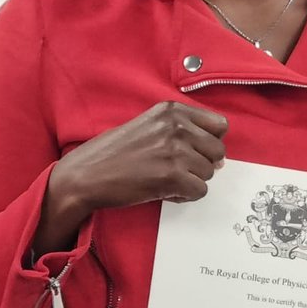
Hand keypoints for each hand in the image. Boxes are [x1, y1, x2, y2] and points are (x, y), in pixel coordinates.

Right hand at [34, 102, 227, 253]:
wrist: (86, 174)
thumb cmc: (113, 153)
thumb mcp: (149, 125)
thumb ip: (182, 132)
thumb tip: (219, 157)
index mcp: (172, 110)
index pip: (220, 125)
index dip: (210, 142)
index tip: (195, 151)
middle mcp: (176, 126)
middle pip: (218, 151)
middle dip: (202, 164)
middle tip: (176, 169)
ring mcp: (175, 150)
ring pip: (209, 173)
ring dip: (191, 181)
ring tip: (165, 179)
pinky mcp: (172, 176)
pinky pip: (199, 191)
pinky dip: (184, 196)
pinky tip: (164, 191)